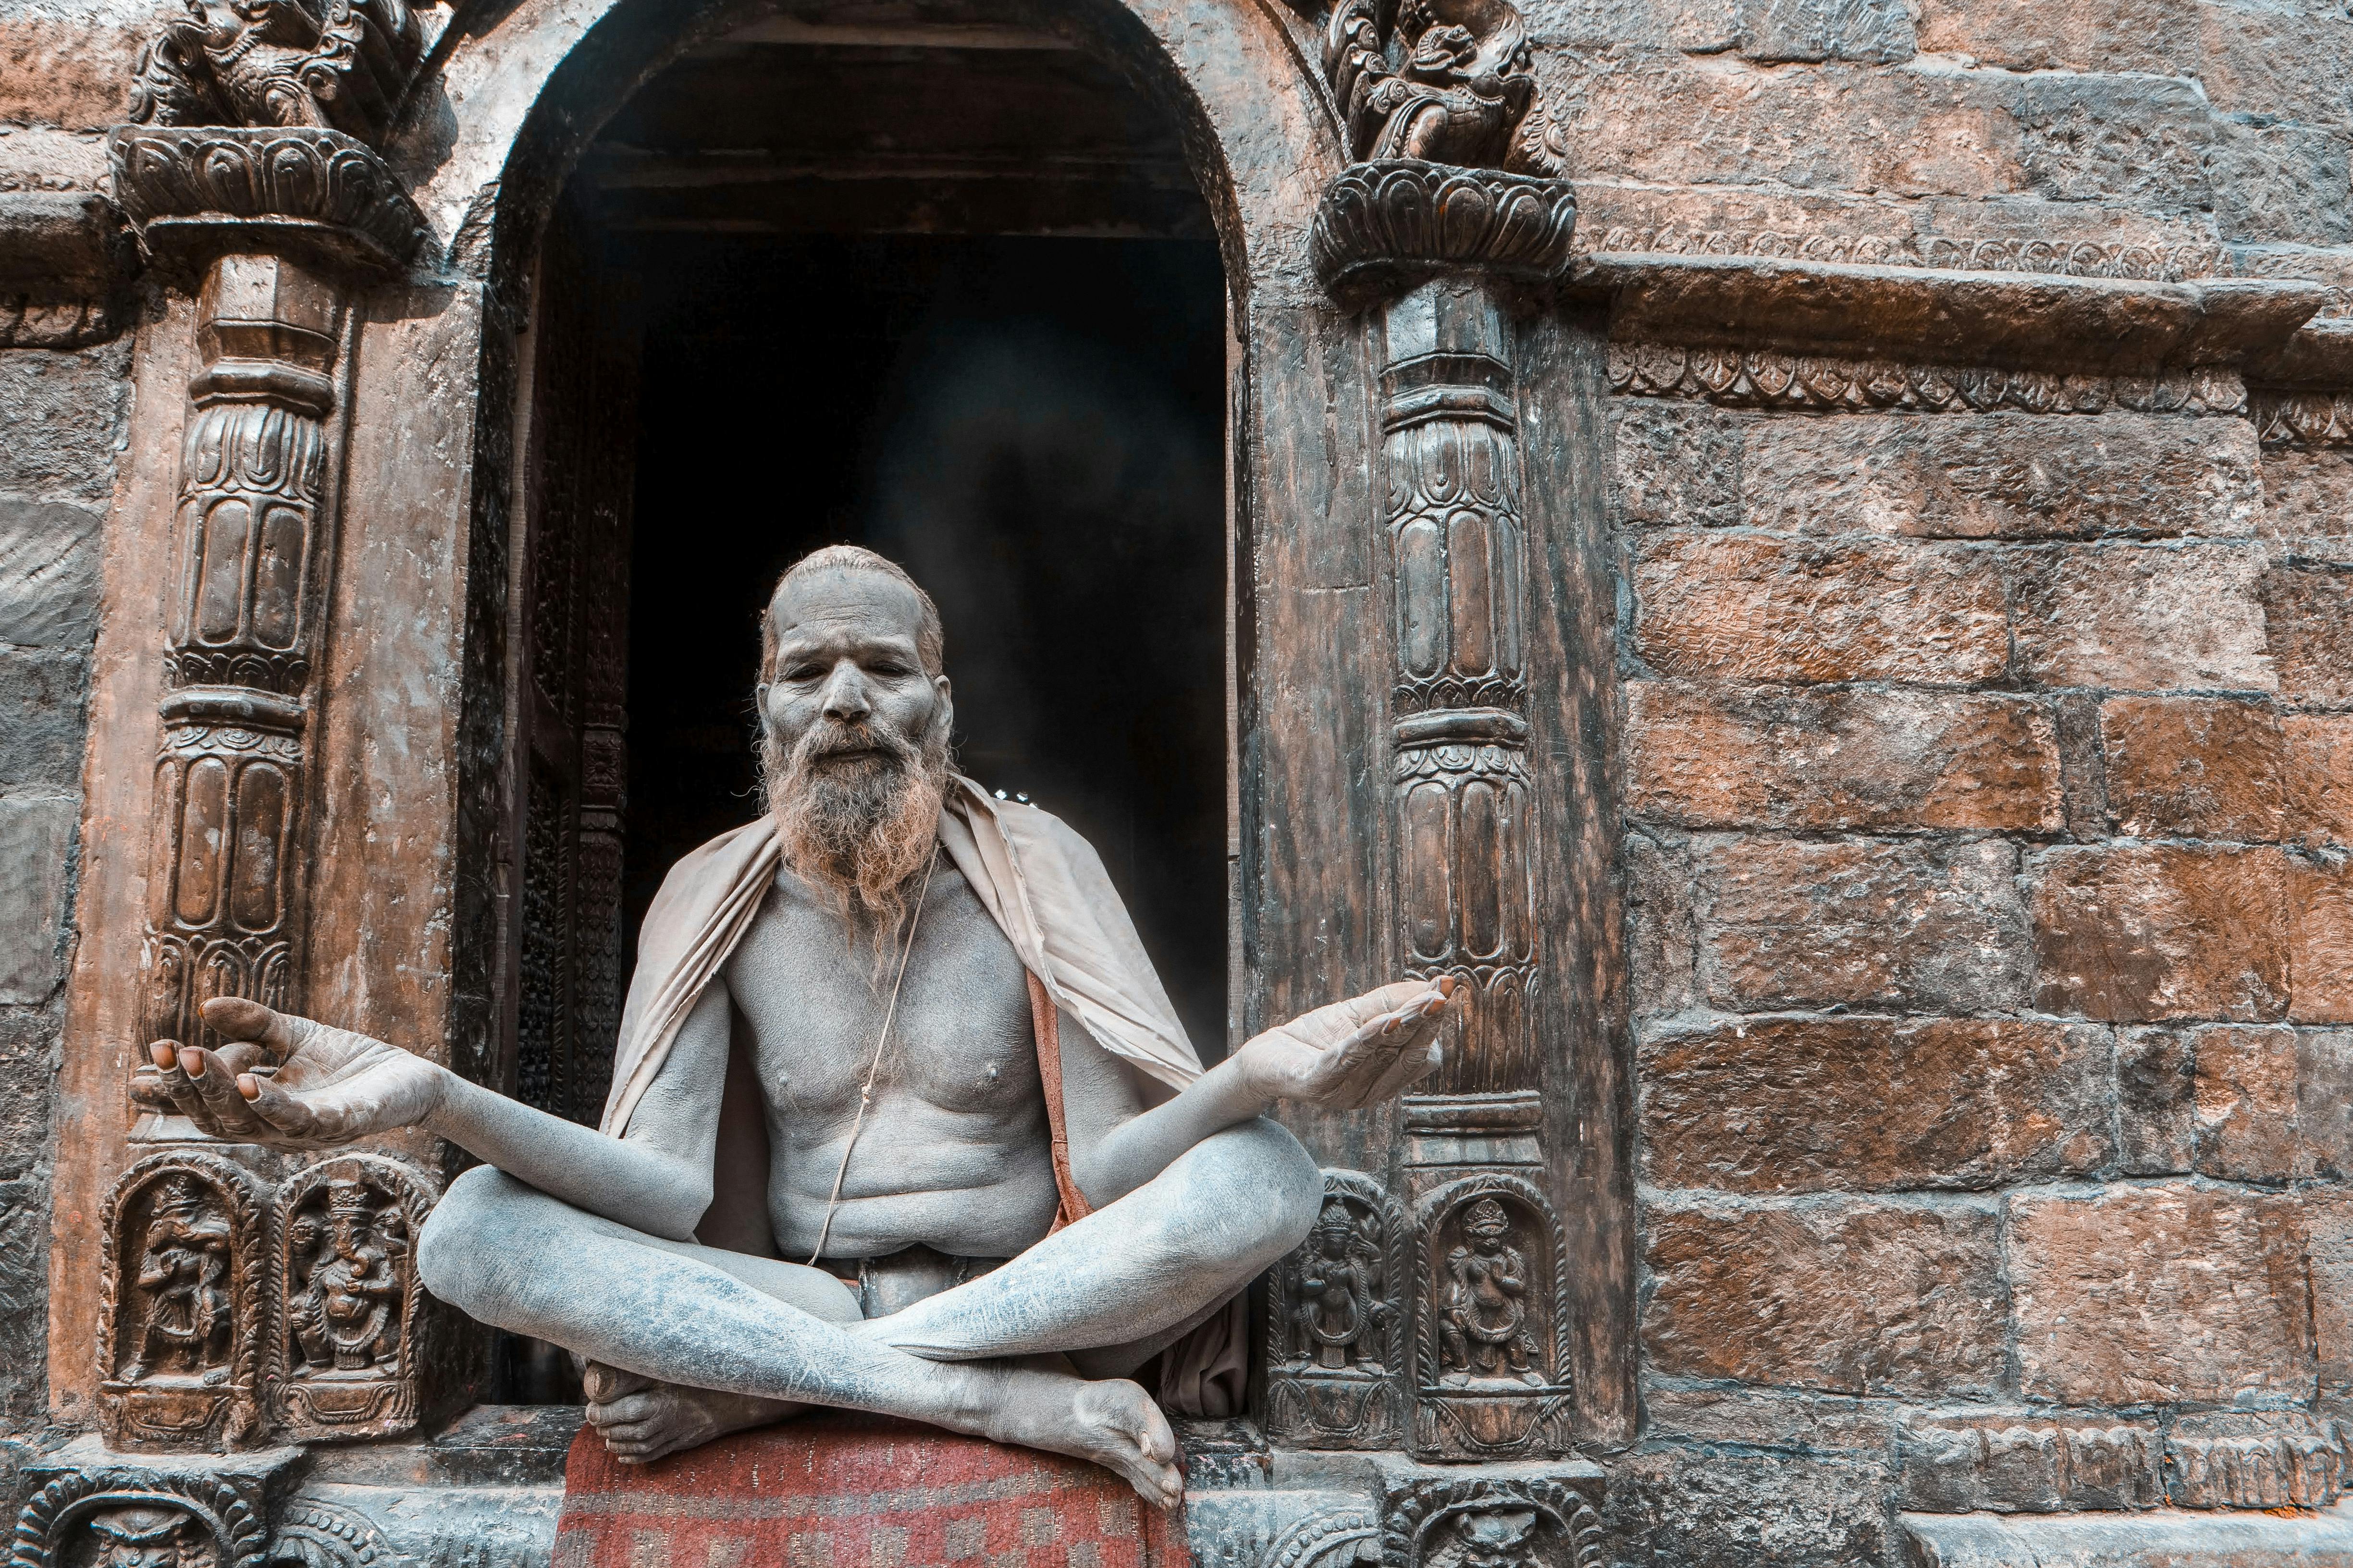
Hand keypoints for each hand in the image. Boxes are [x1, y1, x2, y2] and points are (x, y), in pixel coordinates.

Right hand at [146, 997, 447, 1150]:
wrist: (411, 1077)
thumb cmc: (347, 1062)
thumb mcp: (293, 1035)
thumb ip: (253, 1024)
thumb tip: (206, 1008)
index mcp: (257, 1108)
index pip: (205, 1103)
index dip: (174, 1089)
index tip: (146, 1063)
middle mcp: (273, 1127)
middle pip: (218, 1115)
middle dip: (189, 1085)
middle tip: (168, 1053)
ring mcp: (305, 1130)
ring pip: (250, 1119)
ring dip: (220, 1091)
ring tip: (196, 1060)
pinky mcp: (341, 1123)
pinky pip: (299, 1118)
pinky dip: (271, 1103)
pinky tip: (249, 1083)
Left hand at [1232, 976, 1457, 1110]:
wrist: (1264, 1058)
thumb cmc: (1315, 1038)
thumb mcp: (1358, 1015)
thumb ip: (1393, 1003)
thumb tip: (1436, 986)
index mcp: (1385, 1079)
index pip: (1421, 1053)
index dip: (1434, 1022)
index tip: (1448, 988)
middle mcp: (1371, 1092)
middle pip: (1407, 1056)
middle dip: (1426, 1024)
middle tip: (1443, 996)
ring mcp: (1344, 1093)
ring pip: (1382, 1057)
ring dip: (1404, 1029)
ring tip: (1422, 1004)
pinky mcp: (1316, 1086)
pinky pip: (1346, 1061)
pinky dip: (1368, 1041)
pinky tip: (1386, 1022)